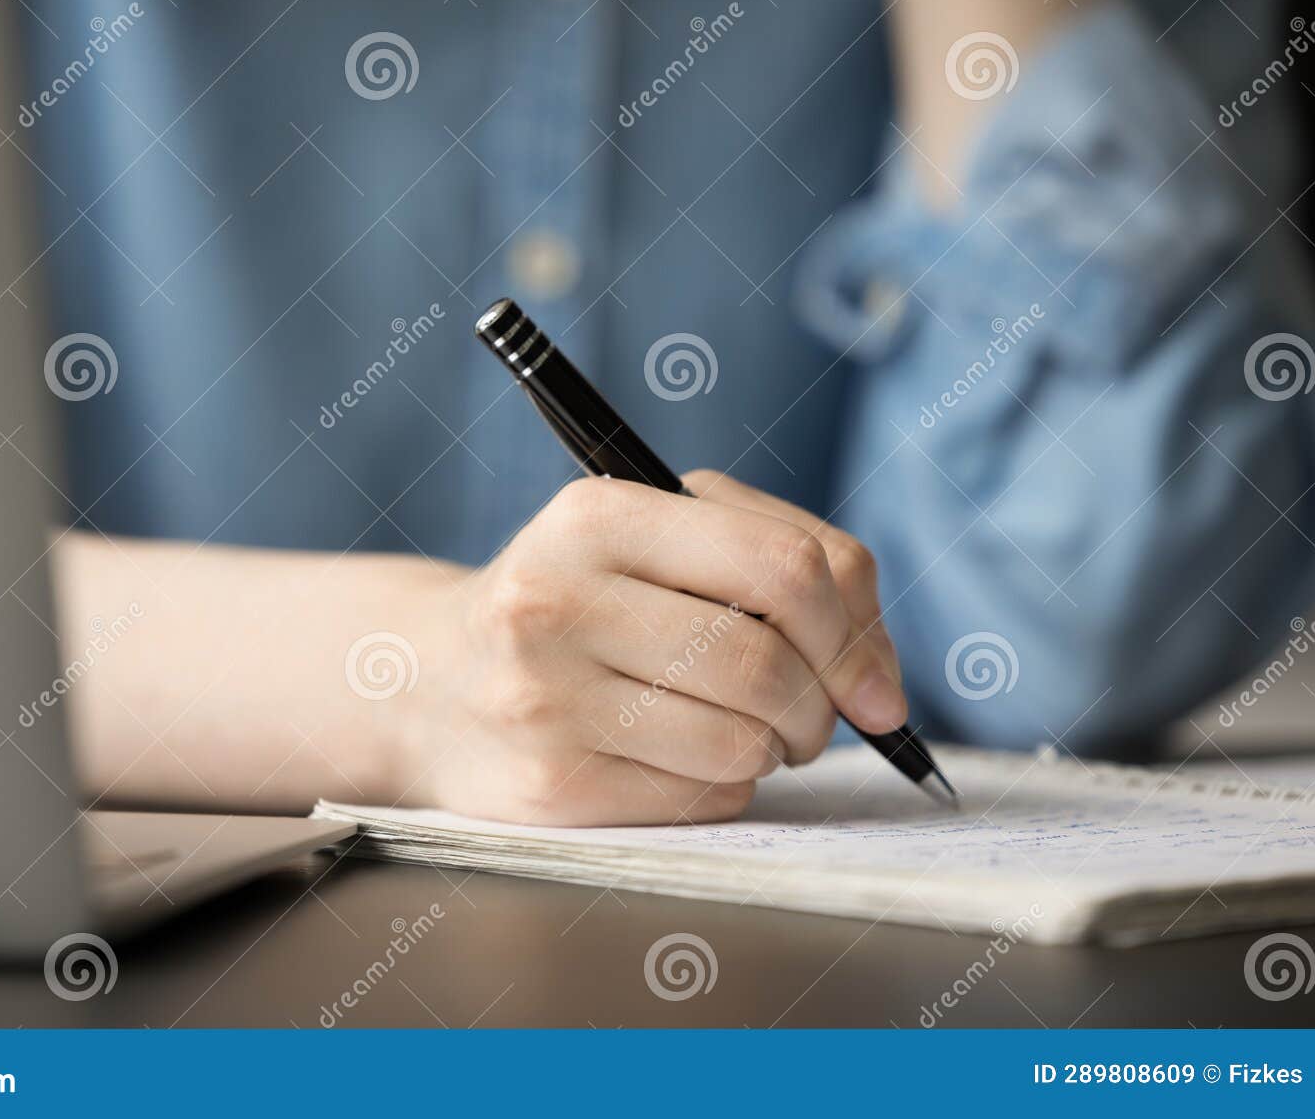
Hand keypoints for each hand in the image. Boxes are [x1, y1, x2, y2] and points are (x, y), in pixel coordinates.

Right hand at [402, 471, 905, 825]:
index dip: (854, 632)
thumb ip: (787, 567)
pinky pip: (703, 800)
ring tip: (735, 729)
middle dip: (819, 708)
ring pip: (742, 745)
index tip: (874, 684)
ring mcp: (545, 698)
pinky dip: (723, 787)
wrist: (434, 682)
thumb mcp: (660, 539)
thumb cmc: (580, 602)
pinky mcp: (551, 785)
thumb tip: (881, 688)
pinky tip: (677, 758)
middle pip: (768, 667)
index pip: (782, 565)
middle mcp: (556, 599)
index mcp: (596, 514)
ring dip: (770, 750)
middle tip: (807, 717)